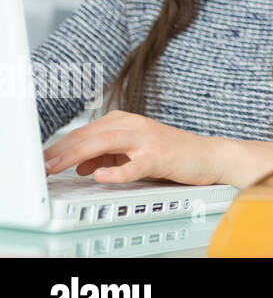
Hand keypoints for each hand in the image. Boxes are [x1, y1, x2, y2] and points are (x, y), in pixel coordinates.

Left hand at [43, 110, 226, 185]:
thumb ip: (106, 154)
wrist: (207, 155)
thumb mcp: (133, 151)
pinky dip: (116, 171)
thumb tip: (78, 164)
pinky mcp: (160, 157)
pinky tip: (100, 176)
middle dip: (61, 151)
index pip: (84, 132)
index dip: (59, 146)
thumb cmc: (171, 153)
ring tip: (57, 168)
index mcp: (125, 121)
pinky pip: (134, 165)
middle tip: (41, 166)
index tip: (40, 159)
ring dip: (77, 156)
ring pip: (105, 144)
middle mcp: (133, 125)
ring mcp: (147, 140)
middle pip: (89, 135)